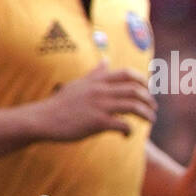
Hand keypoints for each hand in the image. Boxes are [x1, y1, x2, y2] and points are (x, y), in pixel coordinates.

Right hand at [34, 63, 155, 139]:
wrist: (43, 119)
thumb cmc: (62, 103)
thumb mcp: (79, 84)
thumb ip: (95, 73)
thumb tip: (106, 60)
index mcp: (98, 81)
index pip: (128, 74)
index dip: (144, 82)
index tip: (149, 91)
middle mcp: (100, 90)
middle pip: (136, 90)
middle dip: (149, 100)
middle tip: (153, 109)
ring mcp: (99, 106)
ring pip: (134, 107)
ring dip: (147, 115)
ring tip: (150, 121)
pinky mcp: (97, 122)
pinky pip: (124, 125)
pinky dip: (130, 131)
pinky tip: (127, 136)